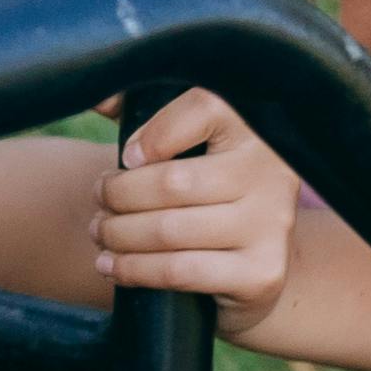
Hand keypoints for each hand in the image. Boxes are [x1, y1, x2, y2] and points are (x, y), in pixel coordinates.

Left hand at [92, 89, 300, 338]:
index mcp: (255, 126)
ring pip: (169, 231)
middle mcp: (271, 171)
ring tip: (101, 231)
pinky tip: (112, 266)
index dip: (152, 134)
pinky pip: (180, 272)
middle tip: (100, 198)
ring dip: (118, 235)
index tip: (128, 156)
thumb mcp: (184, 139)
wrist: (256, 253)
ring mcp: (271, 224)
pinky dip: (135, 270)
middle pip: (172, 181)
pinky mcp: (262, 272)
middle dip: (118, 194)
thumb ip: (143, 109)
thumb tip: (99, 99)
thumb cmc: (206, 185)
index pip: (202, 109)